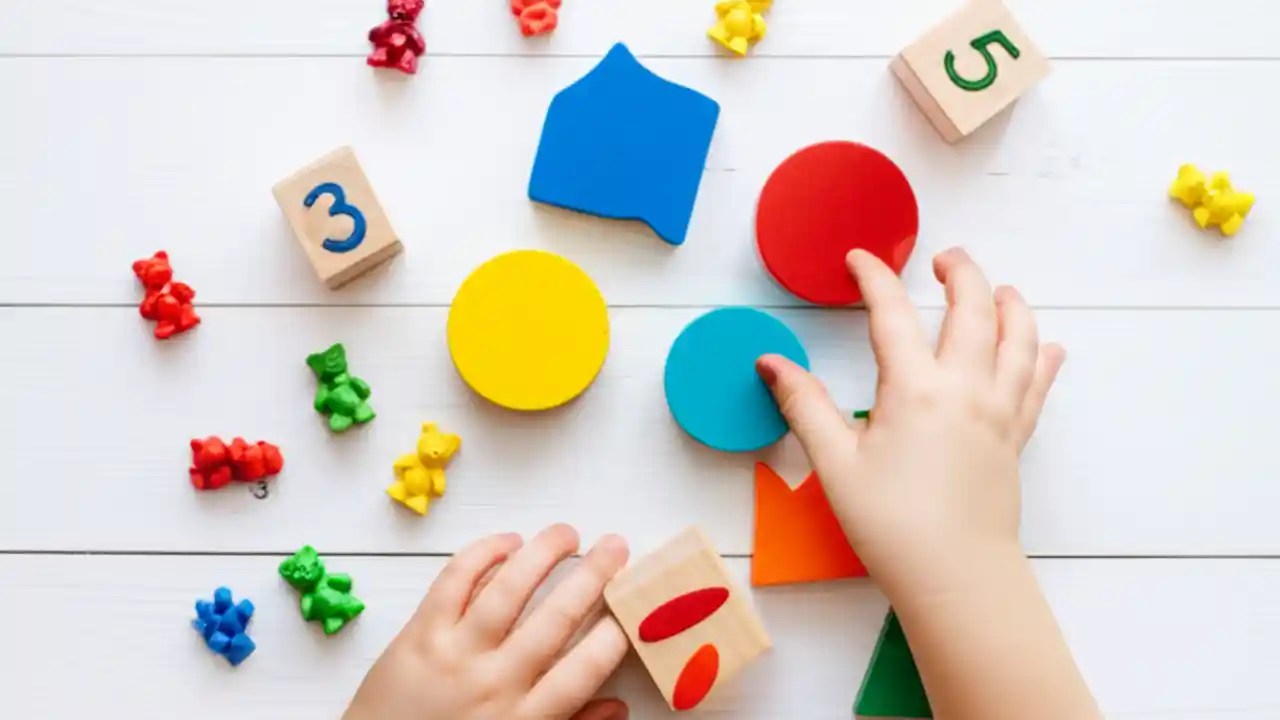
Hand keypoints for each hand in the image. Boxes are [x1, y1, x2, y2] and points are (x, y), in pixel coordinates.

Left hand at [344, 525, 630, 719]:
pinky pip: (454, 581)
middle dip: (593, 575)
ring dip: (544, 551)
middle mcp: (495, 683)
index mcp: (525, 719)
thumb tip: (618, 706)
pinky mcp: (419, 633)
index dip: (614, 634)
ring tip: (568, 532)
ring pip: (509, 588)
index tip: (631, 608)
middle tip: (616, 546)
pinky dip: (483, 552)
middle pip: (556, 617)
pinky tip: (508, 540)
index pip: (583, 670)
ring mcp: (455, 653)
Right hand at [756, 248, 1064, 599]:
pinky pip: (1038, 384)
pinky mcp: (1015, 437)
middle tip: (942, 258)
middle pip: (974, 308)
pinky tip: (1048, 346)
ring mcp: (998, 411)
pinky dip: (1043, 357)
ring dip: (1010, 304)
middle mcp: (965, 388)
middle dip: (960, 273)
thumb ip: (804, 405)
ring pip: (1019, 337)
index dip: (872, 278)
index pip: (891, 313)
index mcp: (915, 389)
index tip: (858, 259)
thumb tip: (771, 362)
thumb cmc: (891, 525)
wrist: (956, 576)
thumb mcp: (835, 464)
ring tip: (999, 288)